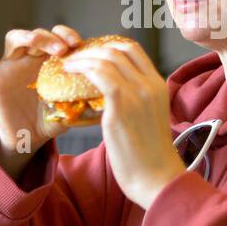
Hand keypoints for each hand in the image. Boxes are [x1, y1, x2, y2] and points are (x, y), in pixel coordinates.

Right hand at [0, 25, 81, 173]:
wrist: (27, 137)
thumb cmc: (50, 120)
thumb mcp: (70, 110)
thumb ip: (84, 105)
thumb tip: (105, 104)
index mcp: (49, 61)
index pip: (57, 37)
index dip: (67, 35)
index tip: (79, 43)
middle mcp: (30, 58)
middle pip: (38, 35)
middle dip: (51, 38)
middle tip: (64, 49)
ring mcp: (11, 65)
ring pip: (14, 38)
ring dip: (28, 36)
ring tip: (38, 42)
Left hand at [62, 40, 185, 209]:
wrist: (157, 179)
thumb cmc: (150, 157)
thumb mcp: (150, 118)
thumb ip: (136, 101)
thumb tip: (110, 96)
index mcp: (159, 85)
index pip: (133, 50)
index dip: (108, 46)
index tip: (91, 54)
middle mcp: (150, 84)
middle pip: (118, 49)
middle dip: (92, 49)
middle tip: (74, 58)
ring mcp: (137, 94)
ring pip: (106, 58)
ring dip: (82, 58)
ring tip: (68, 65)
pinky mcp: (121, 107)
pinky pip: (99, 75)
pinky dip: (82, 69)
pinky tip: (70, 74)